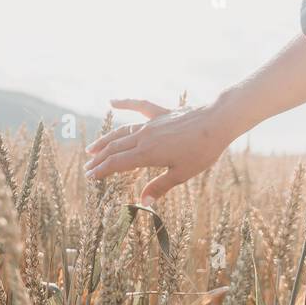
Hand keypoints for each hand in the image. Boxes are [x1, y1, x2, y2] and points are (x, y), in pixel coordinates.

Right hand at [84, 97, 241, 202]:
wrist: (218, 121)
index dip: (102, 171)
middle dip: (99, 159)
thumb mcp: (182, 174)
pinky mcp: (161, 113)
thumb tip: (142, 202)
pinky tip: (112, 101)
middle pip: (115, 148)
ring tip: (92, 148)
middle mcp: (144, 137)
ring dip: (105, 140)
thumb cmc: (202, 150)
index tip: (90, 177)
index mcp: (147, 154)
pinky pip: (139, 106)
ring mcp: (151, 123)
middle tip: (87, 167)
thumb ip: (159, 186)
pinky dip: (125, 103)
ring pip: (121, 132)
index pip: (116, 164)